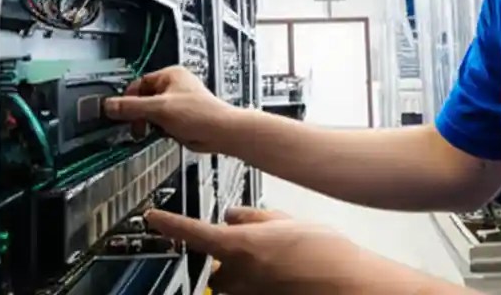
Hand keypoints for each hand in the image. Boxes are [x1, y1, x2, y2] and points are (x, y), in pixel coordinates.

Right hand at [103, 66, 237, 152]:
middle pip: (144, 99)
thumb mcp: (159, 108)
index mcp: (170, 75)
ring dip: (150, 123)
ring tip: (153, 130)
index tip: (118, 111)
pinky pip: (161, 123)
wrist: (221, 132)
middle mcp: (174, 86)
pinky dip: (159, 130)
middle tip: (135, 125)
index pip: (139, 83)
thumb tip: (110, 105)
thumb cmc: (200, 114)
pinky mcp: (181, 118)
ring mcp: (177, 103)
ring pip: (152, 112)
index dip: (128, 98)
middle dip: (139, 114)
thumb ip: (132, 107)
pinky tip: (164, 134)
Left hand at [146, 207, 381, 294]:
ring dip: (245, 268)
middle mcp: (237, 275)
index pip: (191, 232)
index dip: (168, 224)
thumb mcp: (286, 220)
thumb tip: (234, 214)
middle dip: (226, 254)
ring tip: (278, 258)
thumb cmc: (324, 253)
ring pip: (233, 280)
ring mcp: (247, 294)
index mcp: (239, 246)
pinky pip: (250, 290)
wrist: (347, 285)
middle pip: (215, 263)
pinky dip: (260, 281)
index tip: (153, 217)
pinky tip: (284, 272)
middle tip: (255, 242)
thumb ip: (253, 216)